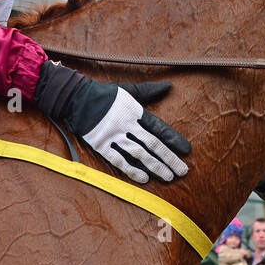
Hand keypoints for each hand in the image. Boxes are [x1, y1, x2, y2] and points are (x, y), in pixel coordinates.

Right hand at [34, 62, 190, 183]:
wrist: (77, 98)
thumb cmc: (106, 94)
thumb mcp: (130, 90)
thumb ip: (150, 91)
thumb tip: (169, 85)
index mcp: (136, 112)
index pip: (158, 128)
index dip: (173, 140)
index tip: (187, 150)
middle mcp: (127, 125)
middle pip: (152, 144)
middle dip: (169, 158)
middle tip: (183, 171)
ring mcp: (114, 136)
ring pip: (138, 154)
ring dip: (155, 166)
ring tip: (169, 177)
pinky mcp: (101, 145)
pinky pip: (118, 160)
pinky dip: (131, 169)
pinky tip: (144, 179)